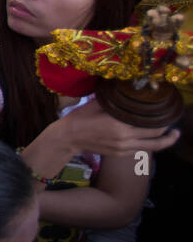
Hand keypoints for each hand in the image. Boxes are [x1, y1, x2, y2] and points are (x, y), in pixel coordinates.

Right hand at [61, 99, 181, 157]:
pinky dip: (150, 144)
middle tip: (174, 123)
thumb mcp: (96, 104)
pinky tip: (152, 138)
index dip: (162, 118)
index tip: (167, 111)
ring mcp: (123, 148)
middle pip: (156, 135)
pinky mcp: (120, 154)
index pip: (150, 122)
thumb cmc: (80, 118)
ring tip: (173, 135)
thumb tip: (126, 87)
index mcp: (119, 124)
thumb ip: (114, 99)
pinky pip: (141, 149)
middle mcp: (124, 138)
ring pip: (153, 146)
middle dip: (168, 130)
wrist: (68, 137)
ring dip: (165, 141)